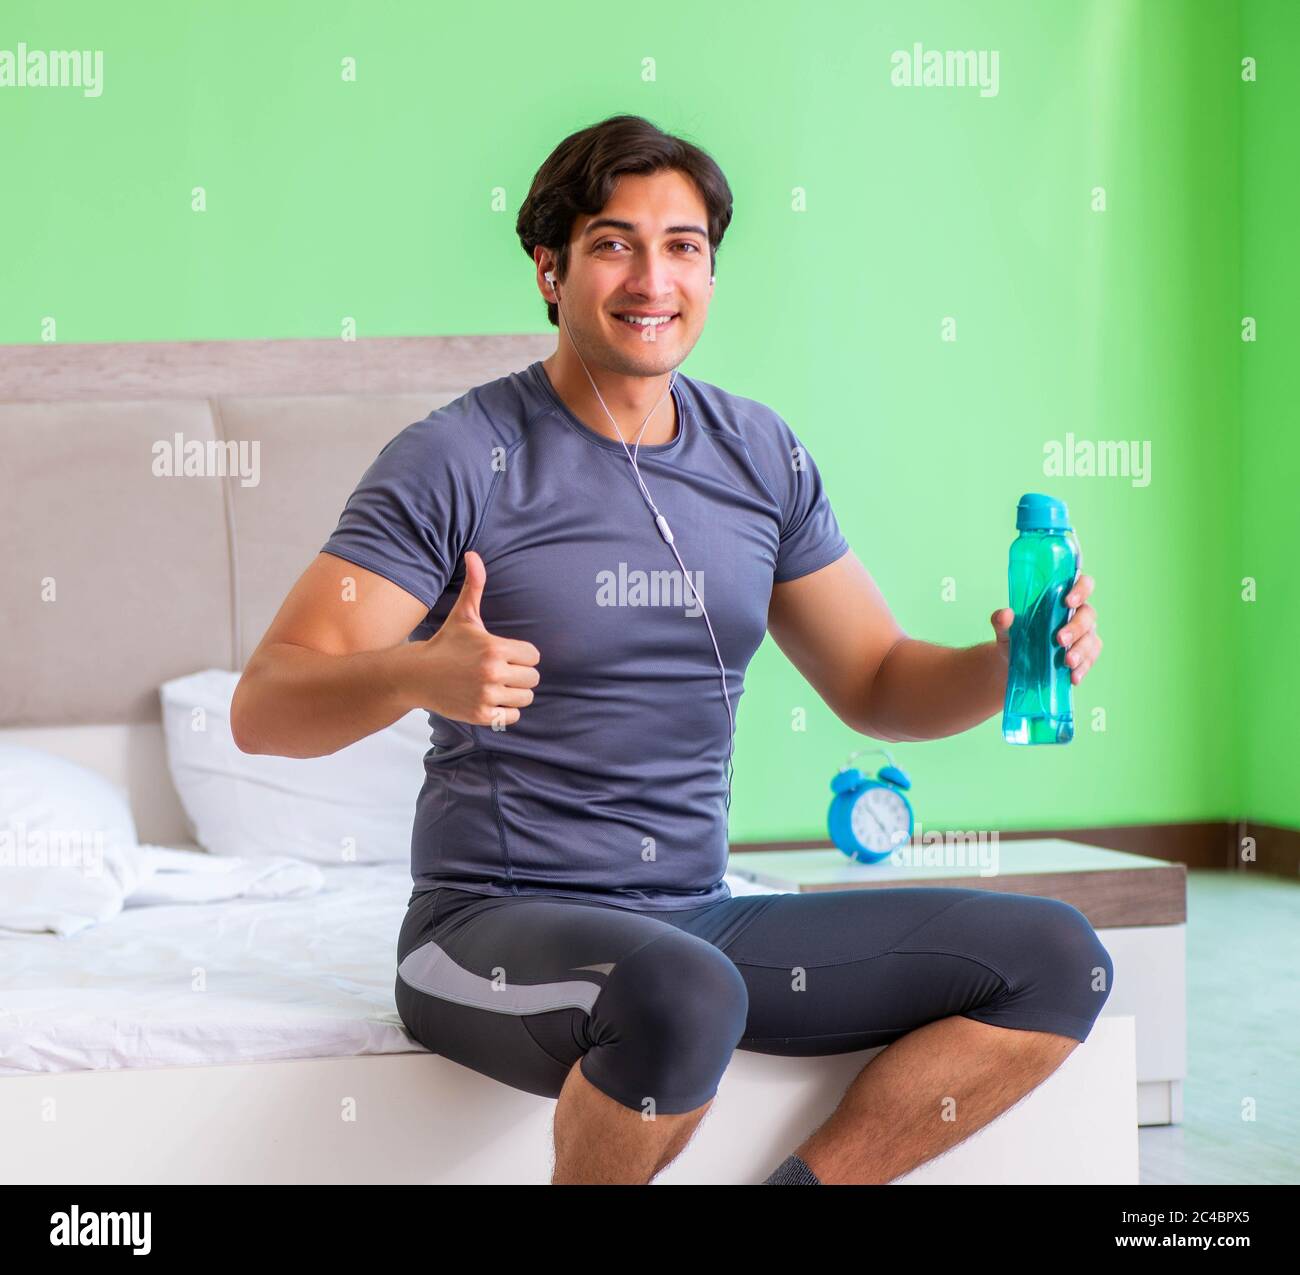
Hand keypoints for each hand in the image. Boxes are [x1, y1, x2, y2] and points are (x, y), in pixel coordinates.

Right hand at [407, 551, 540, 726]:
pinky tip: (490, 699)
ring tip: (496, 685)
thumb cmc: (445, 644)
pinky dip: (505, 711)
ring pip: (525, 698)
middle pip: (533, 678)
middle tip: (500, 671)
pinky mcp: (481, 715)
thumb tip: (473, 554)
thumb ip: (475, 585)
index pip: (534, 655)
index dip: (522, 655)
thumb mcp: (463, 615)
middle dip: (520, 675)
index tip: (505, 654)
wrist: (416, 675)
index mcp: (494, 648)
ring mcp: (487, 695)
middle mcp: (493, 672)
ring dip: (515, 694)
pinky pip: (512, 716)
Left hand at [989, 573, 1101, 685]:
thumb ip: (1002, 620)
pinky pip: (1090, 659)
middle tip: (1060, 639)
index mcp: (1062, 598)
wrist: (1015, 664)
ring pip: (1091, 639)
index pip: (1082, 585)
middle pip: (1088, 614)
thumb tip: (1005, 614)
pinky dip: (1082, 668)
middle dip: (1075, 627)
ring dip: (1081, 651)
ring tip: (1067, 662)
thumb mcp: (1005, 629)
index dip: (1081, 589)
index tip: (1068, 601)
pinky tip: (1073, 676)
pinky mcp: (1086, 655)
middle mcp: (1077, 614)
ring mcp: (1084, 635)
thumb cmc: (1015, 637)